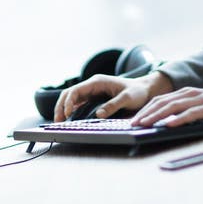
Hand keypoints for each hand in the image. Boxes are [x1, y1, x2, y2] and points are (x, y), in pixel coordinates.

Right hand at [53, 71, 171, 121]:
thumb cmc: (137, 92)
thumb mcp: (127, 98)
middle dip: (61, 106)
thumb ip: (113, 105)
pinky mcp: (94, 98)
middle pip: (70, 94)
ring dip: (64, 108)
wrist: (145, 89)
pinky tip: (69, 120)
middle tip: (57, 121)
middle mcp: (92, 85)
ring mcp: (92, 91)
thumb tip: (98, 114)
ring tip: (59, 122)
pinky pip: (79, 104)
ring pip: (72, 98)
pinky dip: (71, 110)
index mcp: (97, 82)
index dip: (69, 102)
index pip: (76, 90)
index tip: (66, 113)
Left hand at [131, 87, 202, 127]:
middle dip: (146, 113)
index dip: (145, 109)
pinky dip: (179, 119)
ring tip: (145, 124)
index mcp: (185, 93)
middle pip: (163, 102)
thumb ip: (184, 112)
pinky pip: (192, 113)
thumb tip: (164, 123)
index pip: (160, 100)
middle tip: (133, 124)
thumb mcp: (199, 109)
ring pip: (174, 106)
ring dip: (157, 116)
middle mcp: (190, 93)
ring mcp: (201, 99)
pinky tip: (169, 124)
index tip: (133, 120)